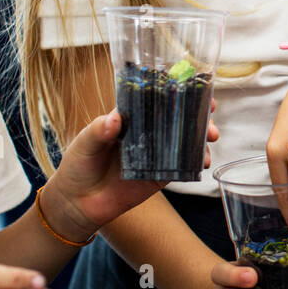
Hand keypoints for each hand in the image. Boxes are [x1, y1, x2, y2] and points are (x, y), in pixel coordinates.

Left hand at [42, 101, 219, 240]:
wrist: (77, 204)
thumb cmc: (78, 166)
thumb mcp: (84, 143)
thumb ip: (99, 130)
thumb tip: (115, 119)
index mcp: (130, 119)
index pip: (156, 98)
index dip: (176, 90)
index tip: (193, 84)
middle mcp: (147, 134)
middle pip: (178, 118)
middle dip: (198, 112)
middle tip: (209, 111)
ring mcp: (156, 155)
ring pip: (185, 141)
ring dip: (201, 136)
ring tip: (210, 137)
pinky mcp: (160, 177)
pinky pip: (183, 167)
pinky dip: (196, 162)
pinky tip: (203, 160)